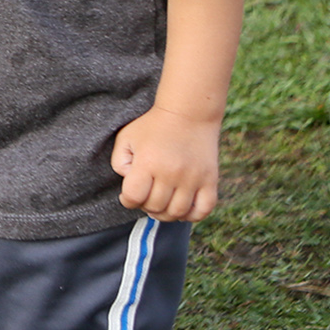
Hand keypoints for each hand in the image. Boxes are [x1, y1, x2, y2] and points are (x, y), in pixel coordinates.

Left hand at [111, 104, 220, 221]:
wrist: (188, 113)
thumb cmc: (153, 126)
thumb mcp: (126, 138)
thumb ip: (119, 163)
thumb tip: (128, 183)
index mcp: (148, 162)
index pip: (134, 197)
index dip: (127, 200)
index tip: (129, 195)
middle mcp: (171, 173)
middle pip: (155, 207)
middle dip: (145, 206)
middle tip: (146, 196)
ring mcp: (193, 178)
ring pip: (177, 213)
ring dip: (166, 214)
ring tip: (161, 203)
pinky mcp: (210, 180)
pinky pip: (203, 210)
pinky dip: (192, 216)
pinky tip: (182, 208)